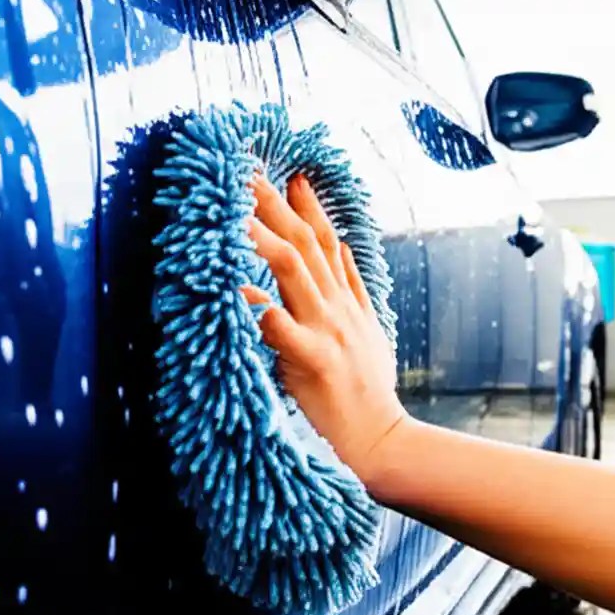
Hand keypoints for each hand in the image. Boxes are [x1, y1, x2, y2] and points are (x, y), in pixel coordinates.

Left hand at [243, 174, 407, 487]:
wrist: (383, 442)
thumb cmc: (368, 394)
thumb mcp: (370, 333)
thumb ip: (353, 290)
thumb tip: (343, 249)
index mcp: (349, 304)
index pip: (329, 242)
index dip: (310, 207)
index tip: (292, 174)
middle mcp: (338, 310)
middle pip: (305, 244)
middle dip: (276, 205)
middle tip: (248, 171)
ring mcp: (327, 332)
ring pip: (293, 270)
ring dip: (262, 235)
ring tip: (235, 209)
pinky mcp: (312, 361)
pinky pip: (278, 325)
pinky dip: (255, 303)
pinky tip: (231, 285)